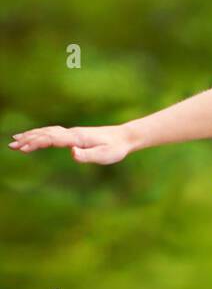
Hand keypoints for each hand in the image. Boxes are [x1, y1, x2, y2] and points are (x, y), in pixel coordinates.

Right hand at [8, 123, 134, 164]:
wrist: (124, 137)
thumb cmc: (115, 148)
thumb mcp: (105, 155)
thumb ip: (88, 156)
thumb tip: (72, 153)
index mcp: (76, 138)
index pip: (51, 139)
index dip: (36, 143)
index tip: (22, 148)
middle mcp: (72, 133)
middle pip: (45, 134)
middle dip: (28, 139)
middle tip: (11, 145)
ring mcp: (72, 133)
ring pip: (47, 132)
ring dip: (31, 135)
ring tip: (16, 140)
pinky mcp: (74, 135)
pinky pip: (53, 133)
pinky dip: (41, 134)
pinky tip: (35, 137)